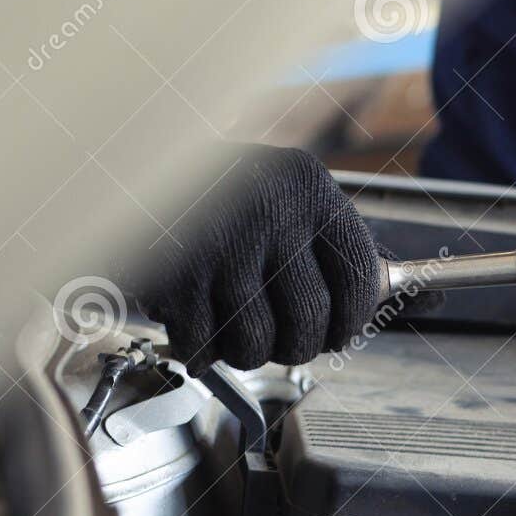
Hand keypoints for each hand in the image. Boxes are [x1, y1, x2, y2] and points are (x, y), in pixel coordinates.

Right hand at [134, 146, 383, 370]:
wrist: (140, 165)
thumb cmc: (224, 190)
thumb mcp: (287, 194)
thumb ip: (330, 245)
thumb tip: (375, 301)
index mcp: (309, 190)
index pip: (359, 281)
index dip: (352, 321)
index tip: (339, 331)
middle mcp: (269, 212)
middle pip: (309, 324)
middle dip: (297, 345)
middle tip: (281, 335)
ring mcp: (220, 245)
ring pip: (255, 345)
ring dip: (247, 350)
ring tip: (236, 325)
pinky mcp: (175, 274)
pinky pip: (204, 346)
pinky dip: (202, 348)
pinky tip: (198, 320)